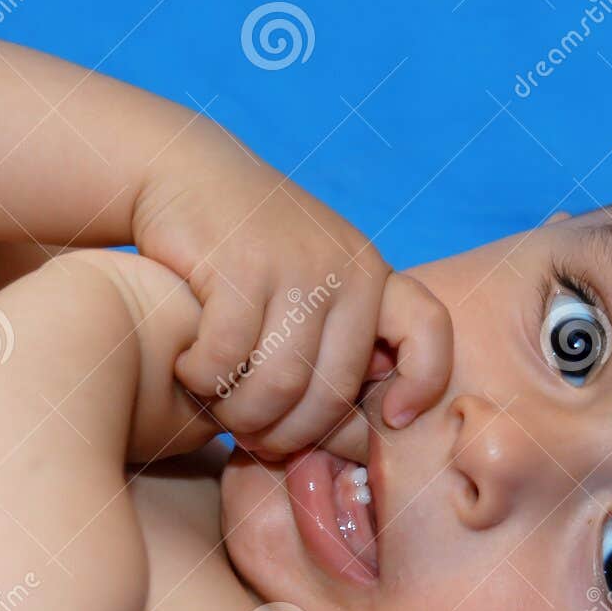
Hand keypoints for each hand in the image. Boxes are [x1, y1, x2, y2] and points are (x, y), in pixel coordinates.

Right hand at [133, 140, 449, 455]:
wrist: (182, 170)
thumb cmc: (245, 252)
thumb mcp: (309, 283)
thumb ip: (339, 341)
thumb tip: (367, 429)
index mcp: (371, 274)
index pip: (429, 332)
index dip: (423, 384)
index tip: (392, 420)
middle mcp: (345, 267)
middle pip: (334, 389)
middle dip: (291, 433)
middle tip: (255, 440)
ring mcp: (295, 263)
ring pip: (279, 385)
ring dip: (240, 416)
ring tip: (218, 411)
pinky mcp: (238, 264)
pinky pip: (225, 359)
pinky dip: (201, 380)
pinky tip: (186, 370)